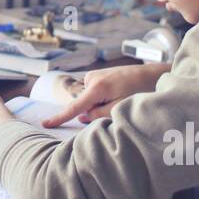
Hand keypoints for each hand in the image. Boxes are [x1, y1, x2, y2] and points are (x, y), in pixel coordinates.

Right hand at [41, 62, 171, 127]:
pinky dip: (103, 97)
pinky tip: (119, 93)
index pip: (74, 107)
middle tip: (117, 105)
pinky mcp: (99, 75)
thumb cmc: (140, 91)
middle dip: (94, 110)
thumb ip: (99, 114)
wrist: (153, 74)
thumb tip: (83, 117)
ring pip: (90, 99)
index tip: (45, 123)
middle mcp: (92, 79)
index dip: (59, 118)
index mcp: (97, 88)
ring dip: (101, 104)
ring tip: (121, 98)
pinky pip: (95, 93)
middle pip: (83, 104)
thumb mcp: (120, 108)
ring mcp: (95, 75)